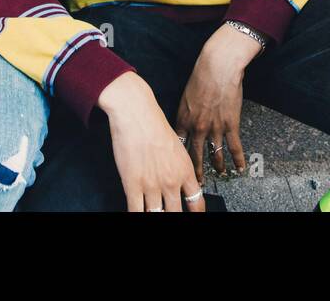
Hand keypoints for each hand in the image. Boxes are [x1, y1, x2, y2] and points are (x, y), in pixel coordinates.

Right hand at [98, 73, 205, 211]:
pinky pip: (136, 211)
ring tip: (151, 212)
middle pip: (176, 213)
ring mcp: (152, 185)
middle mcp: (171, 182)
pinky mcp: (132, 185)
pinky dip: (136, 215)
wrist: (136, 113)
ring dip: (154, 215)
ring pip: (155, 215)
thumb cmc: (154, 123)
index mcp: (185, 171)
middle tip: (167, 212)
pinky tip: (136, 213)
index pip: (196, 203)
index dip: (196, 214)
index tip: (193, 215)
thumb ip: (179, 166)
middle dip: (172, 216)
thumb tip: (178, 180)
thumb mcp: (176, 146)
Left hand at [175, 24, 259, 179]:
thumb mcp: (186, 95)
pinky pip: (234, 147)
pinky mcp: (230, 124)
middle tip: (197, 182)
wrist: (217, 67)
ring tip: (220, 173)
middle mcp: (197, 127)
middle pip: (194, 155)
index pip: (178, 144)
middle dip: (196, 171)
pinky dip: (238, 159)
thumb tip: (187, 120)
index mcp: (183, 118)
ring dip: (218, 166)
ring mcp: (214, 128)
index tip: (177, 165)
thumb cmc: (201, 75)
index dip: (178, 157)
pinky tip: (240, 168)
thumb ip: (186, 111)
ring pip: (215, 154)